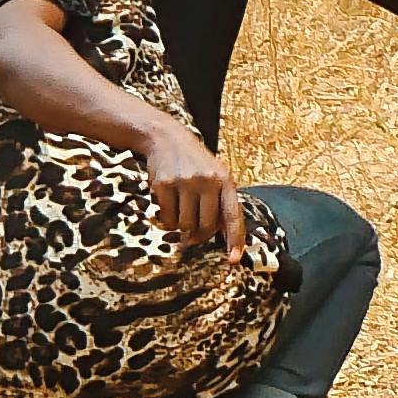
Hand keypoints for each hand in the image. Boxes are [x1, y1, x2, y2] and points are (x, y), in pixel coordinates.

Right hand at [139, 123, 245, 256]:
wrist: (167, 139)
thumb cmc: (196, 163)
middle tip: (193, 230)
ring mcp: (185, 182)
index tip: (233, 259)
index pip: (232, 215)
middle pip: (205, 226)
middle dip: (199, 234)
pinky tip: (167, 205)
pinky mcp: (163, 185)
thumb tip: (223, 235)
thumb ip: (221, 203)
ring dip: (181, 226)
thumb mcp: (216, 177)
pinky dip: (166, 220)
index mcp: (226, 181)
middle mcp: (207, 181)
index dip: (234, 239)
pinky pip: (166, 218)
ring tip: (181, 210)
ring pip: (184, 225)